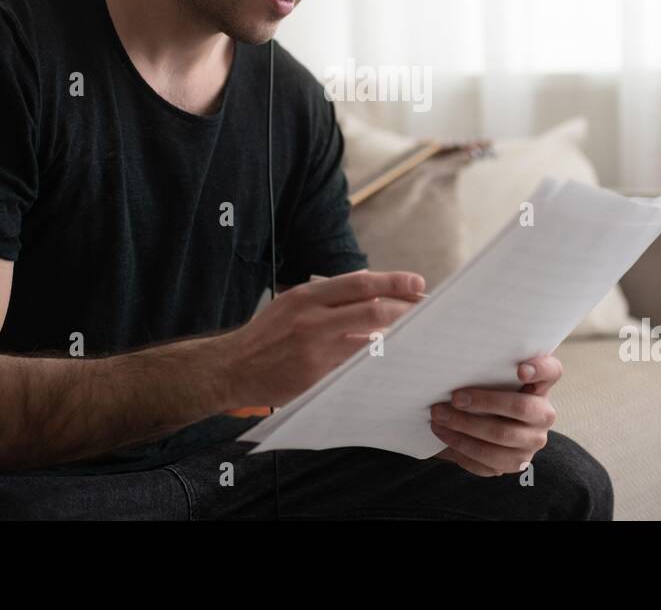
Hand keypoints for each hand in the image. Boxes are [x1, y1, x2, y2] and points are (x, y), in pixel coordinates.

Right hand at [225, 269, 426, 407]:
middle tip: (427, 311)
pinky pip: (355, 368)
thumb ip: (328, 297)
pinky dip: (374, 362)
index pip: (360, 283)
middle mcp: (312, 321)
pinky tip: (390, 360)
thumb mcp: (291, 303)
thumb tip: (373, 291)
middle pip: (373, 311)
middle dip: (406, 310)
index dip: (394, 282)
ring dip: (395, 339)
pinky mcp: (317, 378)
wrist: (233, 367)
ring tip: (415, 336)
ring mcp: (315, 351)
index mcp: (307, 297)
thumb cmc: (267, 334)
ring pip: (369, 342)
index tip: (417, 283)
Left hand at [429, 353, 561, 476]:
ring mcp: (531, 443)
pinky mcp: (516, 465)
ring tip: (439, 418)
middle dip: (484, 402)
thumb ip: (488, 366)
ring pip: (501, 438)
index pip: (552, 371)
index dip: (539, 369)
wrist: (486, 426)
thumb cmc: (488, 392)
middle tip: (454, 398)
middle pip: (520, 407)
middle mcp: (543, 416)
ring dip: (465, 429)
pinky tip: (445, 436)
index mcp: (541, 386)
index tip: (520, 369)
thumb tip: (454, 357)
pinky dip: (462, 449)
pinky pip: (489, 462)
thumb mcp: (493, 377)